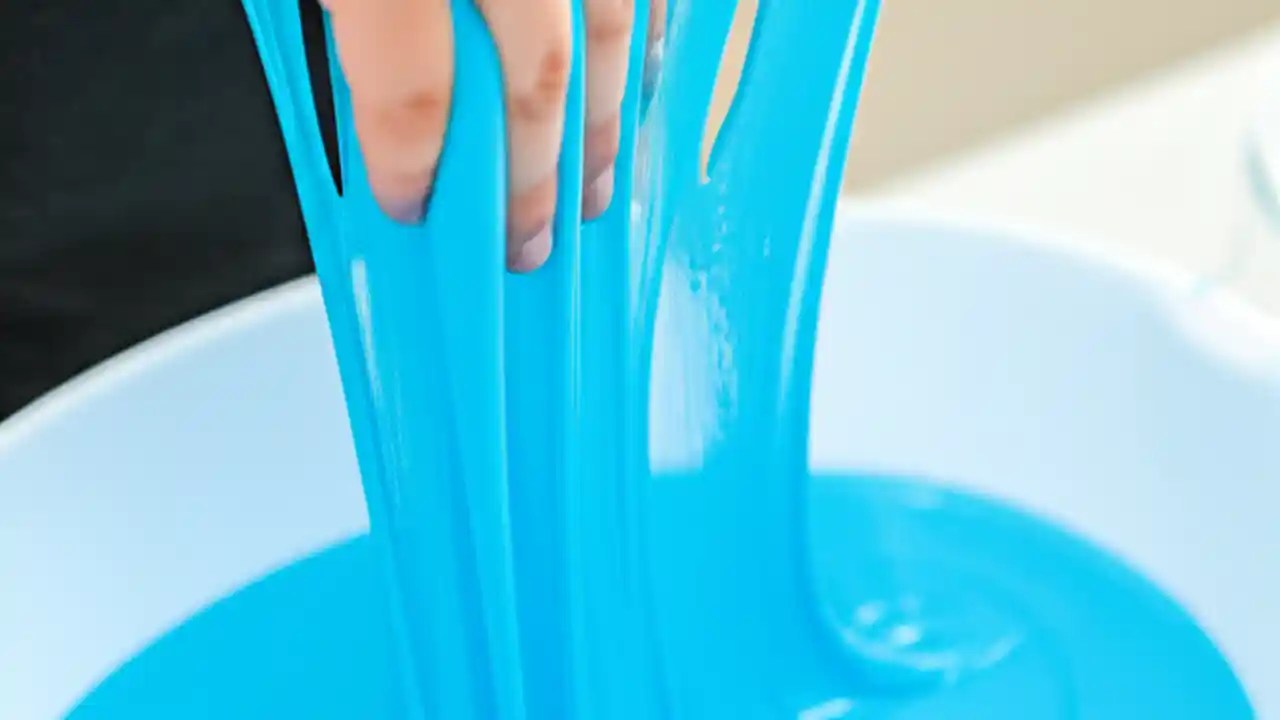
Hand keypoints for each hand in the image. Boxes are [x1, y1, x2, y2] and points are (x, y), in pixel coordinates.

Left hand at [320, 0, 666, 271]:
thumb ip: (357, 20)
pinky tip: (639, 82)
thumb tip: (379, 98)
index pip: (414, 88)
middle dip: (535, 175)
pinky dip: (647, 38)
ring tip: (598, 189)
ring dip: (606, 122)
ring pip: (607, 28)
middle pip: (535, 74)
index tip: (409, 206)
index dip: (412, 163)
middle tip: (529, 243)